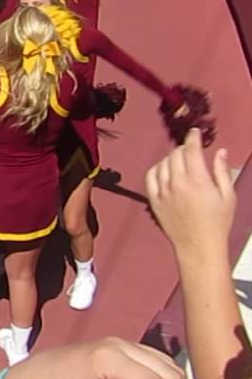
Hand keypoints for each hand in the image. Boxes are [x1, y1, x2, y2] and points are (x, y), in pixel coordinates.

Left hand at [145, 128, 234, 263]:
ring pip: (162, 163)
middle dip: (184, 148)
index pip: (191, 150)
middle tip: (192, 151)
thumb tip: (220, 152)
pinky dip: (157, 169)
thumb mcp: (228, 196)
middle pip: (176, 154)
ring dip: (172, 158)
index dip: (192, 138)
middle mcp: (177, 183)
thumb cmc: (217, 223)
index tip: (194, 133)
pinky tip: (165, 170)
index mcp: (197, 180)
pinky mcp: (154, 200)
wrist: (198, 246)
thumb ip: (221, 171)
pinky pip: (150, 177)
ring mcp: (163, 191)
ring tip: (181, 161)